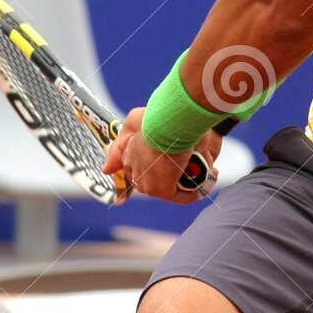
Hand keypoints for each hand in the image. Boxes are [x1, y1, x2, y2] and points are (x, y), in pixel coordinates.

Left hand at [103, 107, 222, 202]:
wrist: (170, 120)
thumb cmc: (157, 115)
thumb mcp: (134, 120)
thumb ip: (121, 143)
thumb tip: (106, 170)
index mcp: (128, 154)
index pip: (137, 167)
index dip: (157, 165)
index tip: (175, 162)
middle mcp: (134, 171)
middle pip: (155, 179)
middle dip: (175, 174)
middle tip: (193, 161)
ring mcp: (148, 182)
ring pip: (170, 188)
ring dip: (188, 181)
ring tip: (205, 166)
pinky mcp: (162, 190)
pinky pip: (182, 197)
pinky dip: (195, 191)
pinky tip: (206, 179)